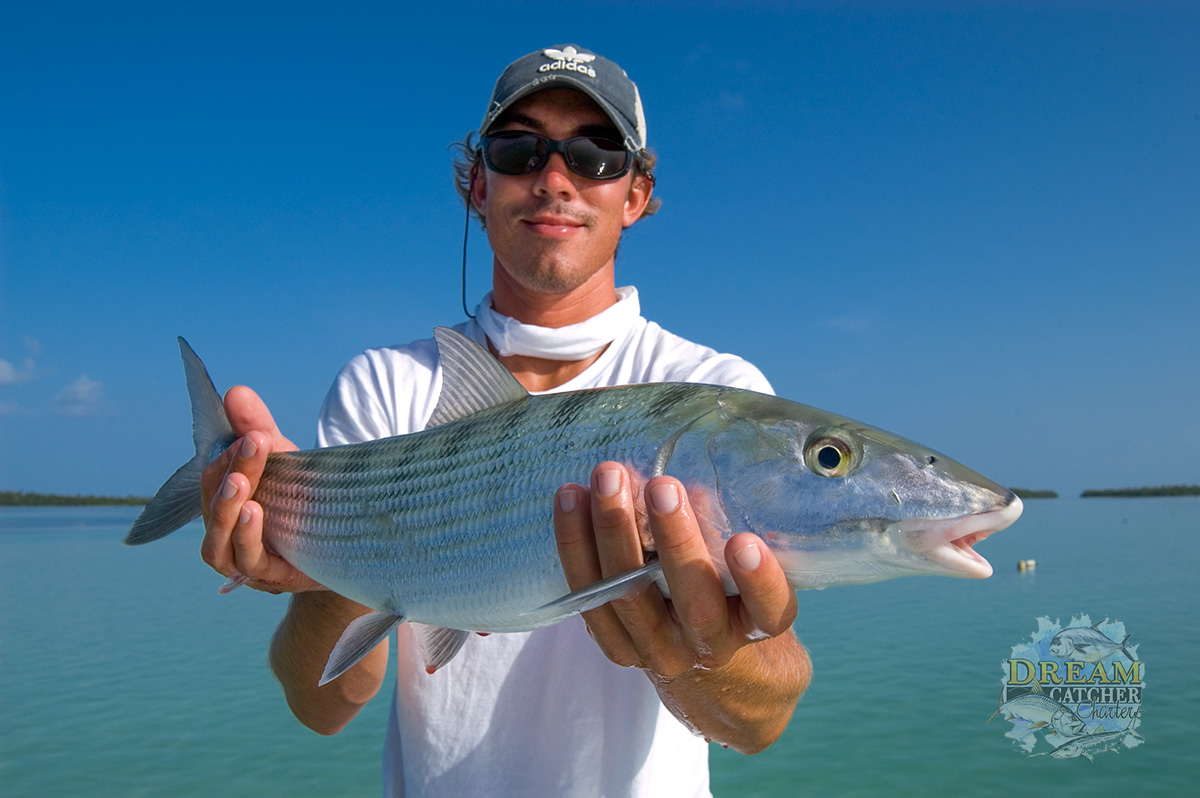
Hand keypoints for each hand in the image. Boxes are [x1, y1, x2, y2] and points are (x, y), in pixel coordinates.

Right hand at [198, 385, 322, 593]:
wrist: (352, 541)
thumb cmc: (307, 500)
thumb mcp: (286, 461)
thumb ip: (258, 427)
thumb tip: (235, 392)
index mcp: (226, 505)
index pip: (212, 479)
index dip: (227, 456)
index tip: (254, 433)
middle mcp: (227, 536)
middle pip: (215, 506)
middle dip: (231, 473)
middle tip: (252, 443)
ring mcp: (246, 562)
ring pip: (219, 543)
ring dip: (226, 511)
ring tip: (240, 482)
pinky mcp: (273, 578)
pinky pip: (250, 563)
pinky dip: (247, 538)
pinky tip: (255, 513)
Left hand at [552, 462, 798, 678]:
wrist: (706, 661)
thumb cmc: (729, 595)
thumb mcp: (741, 570)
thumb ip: (720, 532)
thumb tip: (684, 481)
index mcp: (753, 625)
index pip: (769, 611)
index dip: (760, 581)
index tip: (745, 542)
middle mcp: (709, 646)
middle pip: (694, 603)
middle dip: (675, 540)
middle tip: (663, 486)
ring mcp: (659, 653)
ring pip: (631, 600)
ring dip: (614, 534)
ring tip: (606, 480)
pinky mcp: (617, 648)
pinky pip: (590, 601)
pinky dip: (576, 547)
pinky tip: (570, 499)